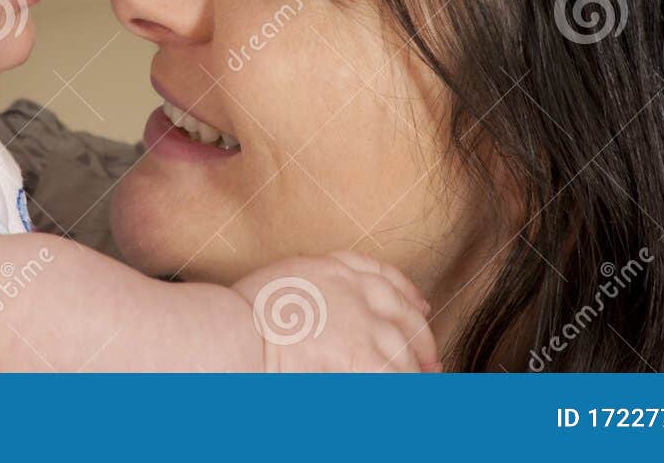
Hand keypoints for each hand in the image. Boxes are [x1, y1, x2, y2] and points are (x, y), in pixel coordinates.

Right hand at [233, 251, 439, 371]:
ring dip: (417, 368)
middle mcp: (351, 287)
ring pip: (404, 346)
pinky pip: (396, 375)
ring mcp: (359, 320)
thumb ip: (306, 297)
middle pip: (401, 310)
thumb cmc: (236, 319)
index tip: (420, 305)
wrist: (230, 334)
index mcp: (328, 268)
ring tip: (425, 385)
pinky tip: (414, 394)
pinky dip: (408, 386)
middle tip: (432, 360)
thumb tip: (318, 324)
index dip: (406, 291)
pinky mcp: (360, 354)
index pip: (380, 273)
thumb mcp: (278, 288)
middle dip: (421, 336)